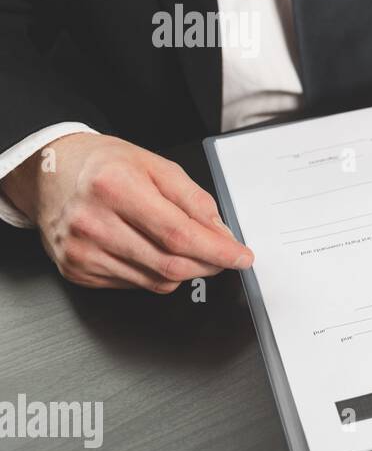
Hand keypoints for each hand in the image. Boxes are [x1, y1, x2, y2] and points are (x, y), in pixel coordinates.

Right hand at [0, 133, 253, 291]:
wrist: (50, 173)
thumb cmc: (105, 166)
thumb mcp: (156, 165)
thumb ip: (194, 199)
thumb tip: (222, 233)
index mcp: (114, 187)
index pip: (179, 233)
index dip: (217, 250)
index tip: (241, 256)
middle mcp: (93, 222)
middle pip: (170, 263)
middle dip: (209, 264)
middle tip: (224, 257)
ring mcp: (82, 251)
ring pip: (157, 280)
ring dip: (186, 270)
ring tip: (189, 249)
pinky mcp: (77, 271)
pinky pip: (136, 285)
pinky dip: (158, 274)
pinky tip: (154, 252)